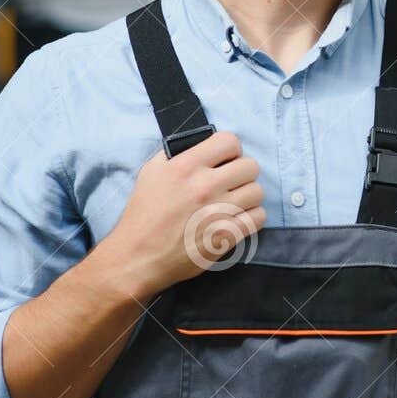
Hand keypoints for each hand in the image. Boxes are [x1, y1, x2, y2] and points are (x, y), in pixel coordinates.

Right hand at [89, 130, 265, 298]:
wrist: (138, 256)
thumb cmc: (143, 215)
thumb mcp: (151, 172)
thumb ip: (177, 154)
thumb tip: (201, 144)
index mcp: (186, 166)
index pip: (230, 141)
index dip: (230, 150)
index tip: (224, 161)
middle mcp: (204, 185)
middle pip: (250, 166)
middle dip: (242, 173)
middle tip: (231, 183)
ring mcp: (218, 211)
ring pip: (258, 192)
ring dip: (248, 196)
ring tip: (234, 203)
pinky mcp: (226, 235)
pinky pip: (259, 217)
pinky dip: (252, 218)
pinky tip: (238, 219)